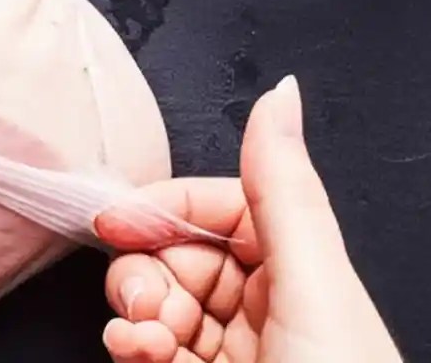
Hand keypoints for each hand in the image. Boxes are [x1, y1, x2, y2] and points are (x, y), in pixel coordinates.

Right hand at [95, 76, 401, 362]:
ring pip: (154, 303)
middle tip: (149, 302)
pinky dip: (130, 345)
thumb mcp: (314, 287)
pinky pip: (145, 348)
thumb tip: (280, 94)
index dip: (164, 211)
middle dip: (145, 271)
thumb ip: (283, 192)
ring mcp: (232, 351)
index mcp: (299, 267)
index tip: (117, 220)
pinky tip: (139, 353)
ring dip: (135, 314)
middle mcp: (265, 306)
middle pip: (174, 255)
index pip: (216, 210)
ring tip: (148, 340)